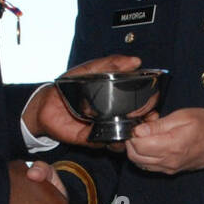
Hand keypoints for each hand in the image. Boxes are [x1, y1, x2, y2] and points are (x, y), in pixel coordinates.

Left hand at [24, 54, 144, 145]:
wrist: (46, 103)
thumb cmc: (68, 86)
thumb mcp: (90, 70)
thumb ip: (111, 64)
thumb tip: (135, 61)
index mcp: (114, 100)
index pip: (138, 106)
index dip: (149, 107)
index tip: (157, 108)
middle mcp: (111, 116)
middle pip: (134, 123)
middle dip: (145, 124)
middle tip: (150, 120)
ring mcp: (101, 128)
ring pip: (122, 136)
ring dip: (131, 135)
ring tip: (136, 130)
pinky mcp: (90, 139)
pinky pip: (104, 143)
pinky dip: (112, 141)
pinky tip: (117, 137)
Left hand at [126, 107, 203, 173]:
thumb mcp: (183, 116)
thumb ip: (158, 125)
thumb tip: (138, 130)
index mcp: (170, 146)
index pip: (137, 145)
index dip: (132, 134)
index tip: (137, 124)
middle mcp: (168, 161)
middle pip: (134, 156)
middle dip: (130, 142)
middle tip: (139, 129)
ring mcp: (169, 168)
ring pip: (140, 163)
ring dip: (136, 150)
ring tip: (146, 136)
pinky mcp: (171, 171)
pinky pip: (149, 167)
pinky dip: (144, 157)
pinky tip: (152, 145)